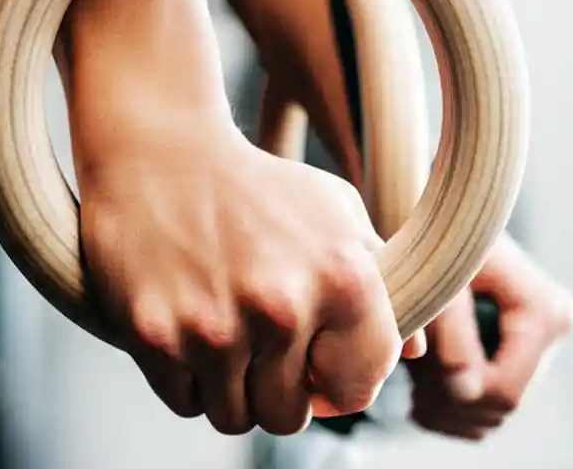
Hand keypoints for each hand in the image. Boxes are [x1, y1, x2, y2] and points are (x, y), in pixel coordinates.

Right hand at [79, 122, 407, 435]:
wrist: (159, 155)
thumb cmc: (255, 187)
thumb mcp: (335, 212)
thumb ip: (383, 280)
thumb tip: (417, 351)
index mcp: (343, 278)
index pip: (358, 387)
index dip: (341, 382)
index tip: (322, 368)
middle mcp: (283, 308)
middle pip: (290, 416)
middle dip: (279, 391)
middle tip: (263, 347)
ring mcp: (216, 329)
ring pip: (236, 417)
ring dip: (232, 389)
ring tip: (227, 333)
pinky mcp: (155, 339)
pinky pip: (185, 403)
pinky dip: (188, 380)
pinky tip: (190, 328)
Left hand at [406, 234, 572, 439]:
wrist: (447, 222)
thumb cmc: (440, 242)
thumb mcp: (444, 281)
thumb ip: (453, 332)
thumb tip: (463, 389)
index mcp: (545, 313)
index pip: (505, 389)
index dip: (459, 395)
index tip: (419, 381)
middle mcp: (555, 332)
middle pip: (501, 405)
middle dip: (451, 403)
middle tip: (410, 385)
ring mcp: (545, 349)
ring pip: (495, 415)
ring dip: (450, 409)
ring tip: (415, 382)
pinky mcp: (528, 358)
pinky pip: (492, 412)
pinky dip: (456, 409)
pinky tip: (429, 387)